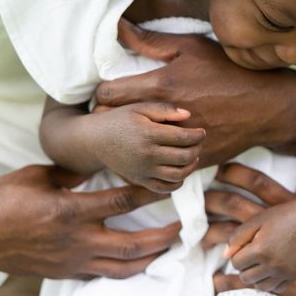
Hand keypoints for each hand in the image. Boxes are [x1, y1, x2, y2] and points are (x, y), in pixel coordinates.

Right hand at [0, 165, 179, 277]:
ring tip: (168, 248)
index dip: (150, 194)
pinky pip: (101, 274)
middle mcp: (74, 240)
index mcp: (70, 211)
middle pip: (132, 244)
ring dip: (150, 259)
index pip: (122, 203)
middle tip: (182, 227)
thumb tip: (103, 161)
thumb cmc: (1, 198)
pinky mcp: (62, 273)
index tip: (170, 186)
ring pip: (121, 268)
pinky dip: (123, 269)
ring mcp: (69, 261)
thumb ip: (76, 172)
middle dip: (162, 237)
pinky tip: (137, 261)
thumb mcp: (40, 175)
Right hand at [87, 102, 203, 192]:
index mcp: (148, 134)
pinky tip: (180, 170)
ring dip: (191, 166)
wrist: (94, 140)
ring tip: (192, 155)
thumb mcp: (139, 108)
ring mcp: (143, 171)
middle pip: (185, 157)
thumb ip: (164, 109)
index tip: (201, 131)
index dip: (198, 135)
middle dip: (197, 149)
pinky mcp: (140, 180)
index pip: (184, 137)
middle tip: (198, 142)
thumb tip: (189, 115)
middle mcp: (147, 155)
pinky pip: (165, 188)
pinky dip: (178, 182)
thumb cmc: (120, 120)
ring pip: (179, 175)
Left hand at [94, 20, 295, 163]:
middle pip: (113, 121)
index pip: (106, 94)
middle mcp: (163, 117)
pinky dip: (158, 154)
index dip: (103, 92)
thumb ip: (152, 41)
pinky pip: (161, 162)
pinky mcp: (191, 159)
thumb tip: (119, 27)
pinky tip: (162, 144)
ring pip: (134, 146)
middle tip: (119, 109)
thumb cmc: (230, 71)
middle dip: (112, 114)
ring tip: (138, 128)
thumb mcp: (193, 47)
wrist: (268, 106)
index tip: (111, 90)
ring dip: (133, 137)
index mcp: (160, 86)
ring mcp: (176, 142)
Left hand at [223, 199, 295, 293]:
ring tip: (262, 262)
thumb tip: (225, 255)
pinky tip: (272, 269)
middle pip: (245, 277)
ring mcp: (284, 272)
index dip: (238, 254)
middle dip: (245, 266)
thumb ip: (236, 238)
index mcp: (260, 250)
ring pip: (258, 286)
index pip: (235, 263)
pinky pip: (275, 289)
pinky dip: (270, 282)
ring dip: (256, 276)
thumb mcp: (256, 220)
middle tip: (254, 253)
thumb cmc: (281, 217)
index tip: (247, 245)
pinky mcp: (293, 276)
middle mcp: (273, 264)